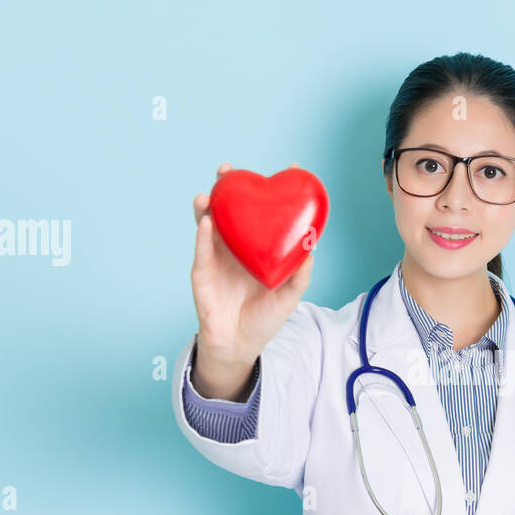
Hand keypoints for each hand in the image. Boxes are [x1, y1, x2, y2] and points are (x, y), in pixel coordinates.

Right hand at [190, 161, 314, 364]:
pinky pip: (202, 249)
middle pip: (231, 209)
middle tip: (229, 170)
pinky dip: (203, 234)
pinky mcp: (202, 271)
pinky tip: (207, 221)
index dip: (274, 191)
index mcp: (258, 247)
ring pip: (210, 223)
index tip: (291, 169)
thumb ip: (300, 274)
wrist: (239, 345)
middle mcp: (237, 246)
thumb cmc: (264, 318)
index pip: (265, 214)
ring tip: (211, 191)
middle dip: (229, 187)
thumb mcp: (289, 296)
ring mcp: (217, 256)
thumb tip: (312, 246)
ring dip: (209, 204)